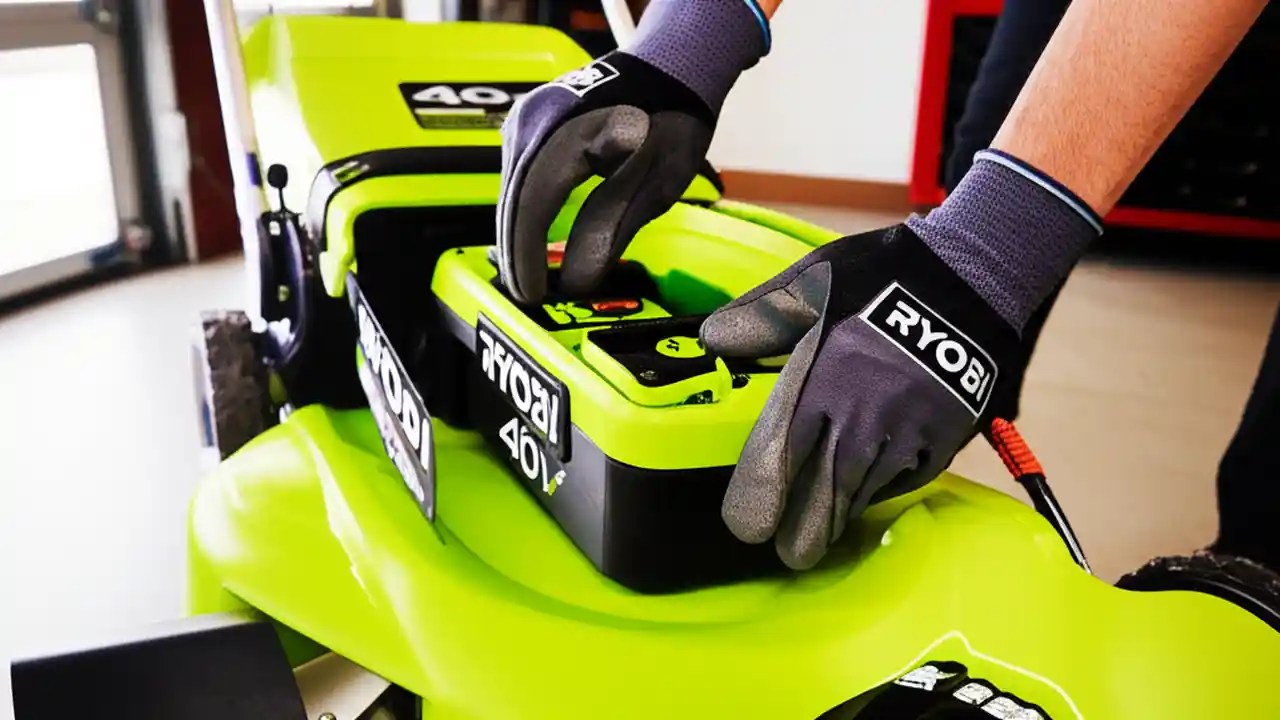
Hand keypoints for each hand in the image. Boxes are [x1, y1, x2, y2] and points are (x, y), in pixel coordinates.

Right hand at [496, 0, 770, 304]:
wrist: (673, 69)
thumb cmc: (672, 120)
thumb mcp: (655, 183)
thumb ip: (610, 228)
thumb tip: (575, 280)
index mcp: (565, 131)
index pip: (531, 205)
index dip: (528, 257)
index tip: (534, 295)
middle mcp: (533, 120)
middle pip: (513, 201)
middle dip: (518, 253)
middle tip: (529, 297)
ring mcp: (526, 120)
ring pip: (511, 192)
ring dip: (519, 235)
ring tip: (531, 278)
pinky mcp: (529, 128)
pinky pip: (519, 179)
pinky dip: (526, 212)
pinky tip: (534, 241)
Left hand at [700, 225, 1023, 568]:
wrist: (973, 276)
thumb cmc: (884, 275)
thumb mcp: (815, 280)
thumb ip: (763, 316)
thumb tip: (714, 340)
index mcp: (821, 382)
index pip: (780, 456)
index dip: (760, 496)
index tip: (746, 527)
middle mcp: (861, 417)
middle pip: (822, 490)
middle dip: (801, 528)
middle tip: (787, 554)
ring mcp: (906, 432)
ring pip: (863, 491)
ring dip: (838, 518)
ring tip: (817, 542)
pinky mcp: (943, 437)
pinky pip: (908, 478)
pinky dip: (883, 491)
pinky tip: (866, 498)